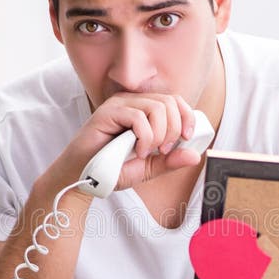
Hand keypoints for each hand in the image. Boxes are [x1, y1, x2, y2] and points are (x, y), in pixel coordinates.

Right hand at [59, 93, 202, 192]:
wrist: (84, 178)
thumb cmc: (111, 169)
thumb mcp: (148, 168)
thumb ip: (170, 161)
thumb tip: (194, 156)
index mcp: (143, 109)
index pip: (174, 100)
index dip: (186, 117)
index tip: (186, 138)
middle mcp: (132, 102)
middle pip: (168, 102)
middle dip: (173, 130)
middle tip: (162, 151)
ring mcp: (119, 105)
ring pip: (156, 108)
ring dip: (158, 135)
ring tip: (146, 152)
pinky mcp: (108, 112)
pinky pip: (139, 117)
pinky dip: (144, 138)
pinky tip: (136, 151)